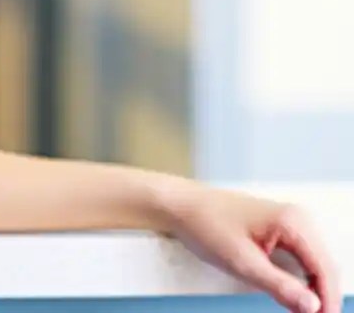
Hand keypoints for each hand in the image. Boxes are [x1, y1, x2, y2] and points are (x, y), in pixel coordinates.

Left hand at [164, 185, 341, 312]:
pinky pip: (300, 256)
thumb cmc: (205, 225)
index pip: (324, 268)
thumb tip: (311, 306)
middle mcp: (297, 218)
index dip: (327, 298)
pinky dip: (300, 277)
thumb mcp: (242, 262)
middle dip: (322, 295)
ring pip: (313, 262)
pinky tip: (293, 293)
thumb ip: (279, 286)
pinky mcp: (279, 228)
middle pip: (323, 265)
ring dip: (312, 287)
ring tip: (304, 311)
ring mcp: (289, 221)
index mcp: (292, 222)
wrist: (181, 205)